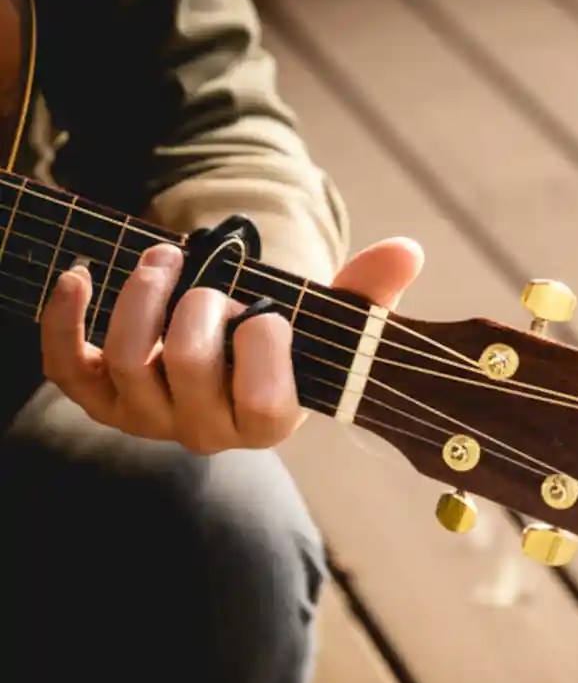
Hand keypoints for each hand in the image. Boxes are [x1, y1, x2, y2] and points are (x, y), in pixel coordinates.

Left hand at [40, 237, 423, 453]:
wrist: (225, 355)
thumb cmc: (285, 341)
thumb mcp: (331, 320)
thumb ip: (368, 292)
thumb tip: (406, 251)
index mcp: (268, 422)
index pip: (263, 405)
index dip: (262, 349)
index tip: (268, 313)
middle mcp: (204, 430)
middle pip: (189, 366)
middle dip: (199, 303)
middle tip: (210, 279)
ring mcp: (147, 415)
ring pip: (130, 358)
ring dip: (143, 294)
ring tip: (164, 260)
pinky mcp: (101, 395)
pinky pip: (67, 366)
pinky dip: (66, 317)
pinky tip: (79, 276)